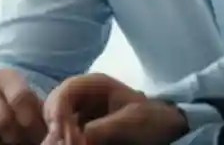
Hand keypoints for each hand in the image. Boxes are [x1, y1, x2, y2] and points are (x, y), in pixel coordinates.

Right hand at [0, 69, 47, 144]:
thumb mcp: (30, 101)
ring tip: (9, 144)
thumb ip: (41, 114)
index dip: (32, 125)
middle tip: (24, 144)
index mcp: (7, 76)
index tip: (41, 139)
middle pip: (2, 120)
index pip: (21, 100)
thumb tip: (53, 136)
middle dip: (17, 140)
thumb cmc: (16, 102)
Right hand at [42, 74, 187, 144]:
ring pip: (56, 119)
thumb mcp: (130, 123)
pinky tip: (67, 144)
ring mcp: (82, 111)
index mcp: (95, 84)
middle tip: (60, 143)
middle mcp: (84, 95)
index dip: (59, 111)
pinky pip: (65, 131)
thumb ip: (102, 128)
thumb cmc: (153, 120)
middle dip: (55, 123)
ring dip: (56, 133)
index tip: (62, 133)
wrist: (168, 129)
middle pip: (55, 104)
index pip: (66, 91)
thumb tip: (77, 138)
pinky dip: (64, 138)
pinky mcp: (83, 127)